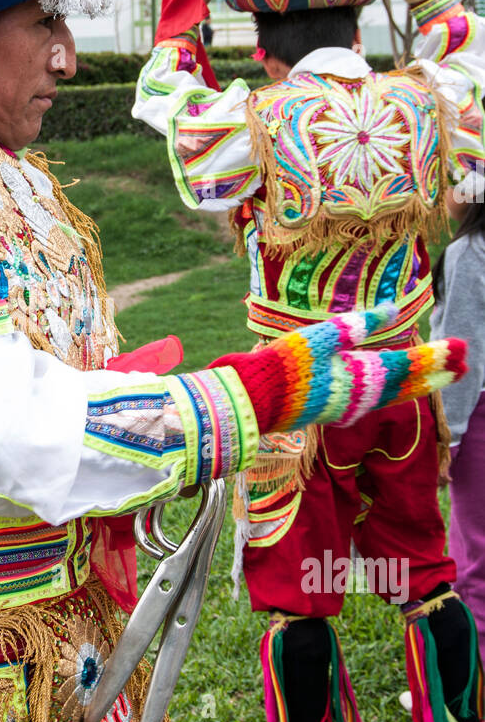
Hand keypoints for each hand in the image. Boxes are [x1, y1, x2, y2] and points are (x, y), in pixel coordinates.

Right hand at [210, 304, 466, 435]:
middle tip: (464, 365)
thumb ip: (357, 324)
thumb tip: (391, 309)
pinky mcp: (337, 412)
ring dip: (420, 385)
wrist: (257, 400)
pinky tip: (396, 392)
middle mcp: (363, 395)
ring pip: (395, 395)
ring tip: (440, 379)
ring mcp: (350, 406)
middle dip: (437, 373)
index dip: (437, 356)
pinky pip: (377, 402)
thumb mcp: (321, 336)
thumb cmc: (285, 365)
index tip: (460, 349)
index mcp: (362, 374)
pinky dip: (395, 394)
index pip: (410, 364)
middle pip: (409, 384)